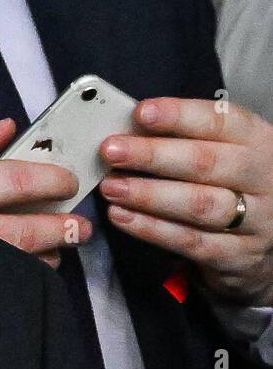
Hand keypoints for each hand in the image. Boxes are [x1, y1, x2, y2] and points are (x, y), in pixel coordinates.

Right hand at [0, 119, 92, 267]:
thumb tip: (5, 128)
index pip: (10, 178)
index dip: (49, 178)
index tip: (66, 180)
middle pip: (24, 227)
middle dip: (61, 225)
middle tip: (77, 224)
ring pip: (17, 263)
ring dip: (45, 256)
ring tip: (55, 249)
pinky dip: (21, 281)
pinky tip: (26, 273)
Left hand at [99, 97, 272, 304]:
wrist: (269, 241)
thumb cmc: (233, 183)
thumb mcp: (225, 152)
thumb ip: (185, 138)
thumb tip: (129, 129)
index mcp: (258, 142)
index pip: (222, 122)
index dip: (180, 116)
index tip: (142, 113)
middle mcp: (263, 179)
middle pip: (207, 163)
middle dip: (153, 155)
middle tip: (111, 151)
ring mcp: (256, 220)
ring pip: (199, 205)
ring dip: (148, 195)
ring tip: (112, 187)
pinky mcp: (238, 255)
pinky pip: (190, 241)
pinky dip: (151, 229)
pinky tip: (122, 216)